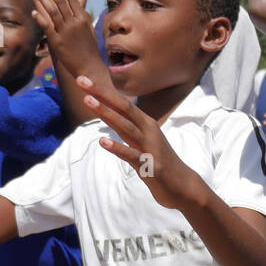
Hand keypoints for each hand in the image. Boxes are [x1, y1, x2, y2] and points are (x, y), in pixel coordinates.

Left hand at [31, 0, 104, 83]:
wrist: (89, 67)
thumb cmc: (89, 49)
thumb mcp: (89, 30)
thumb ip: (83, 17)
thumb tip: (80, 8)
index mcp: (83, 19)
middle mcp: (74, 23)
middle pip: (61, 2)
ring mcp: (65, 32)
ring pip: (53, 11)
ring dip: (44, 0)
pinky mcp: (57, 41)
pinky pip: (46, 26)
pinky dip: (39, 17)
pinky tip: (33, 11)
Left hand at [78, 75, 202, 210]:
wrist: (183, 185)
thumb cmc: (160, 163)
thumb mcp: (142, 142)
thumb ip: (127, 129)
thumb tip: (109, 117)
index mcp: (146, 124)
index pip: (122, 104)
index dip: (103, 91)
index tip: (84, 80)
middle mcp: (148, 130)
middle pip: (123, 108)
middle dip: (102, 94)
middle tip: (82, 80)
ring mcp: (150, 147)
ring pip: (126, 127)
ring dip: (106, 113)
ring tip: (88, 101)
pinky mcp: (150, 165)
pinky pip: (131, 155)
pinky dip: (117, 148)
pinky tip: (102, 142)